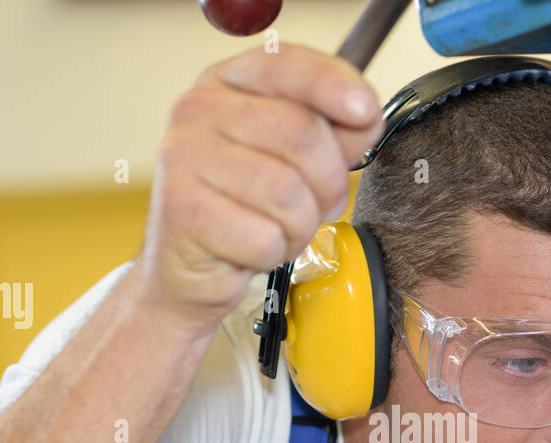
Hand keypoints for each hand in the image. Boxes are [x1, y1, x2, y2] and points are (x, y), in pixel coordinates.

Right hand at [134, 43, 383, 337]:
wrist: (187, 269)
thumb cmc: (243, 208)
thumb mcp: (291, 158)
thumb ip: (331, 130)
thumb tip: (366, 116)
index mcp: (224, 84)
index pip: (287, 65)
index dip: (334, 85)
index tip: (366, 112)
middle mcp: (197, 112)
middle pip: (301, 133)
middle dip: (328, 181)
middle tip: (318, 204)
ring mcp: (183, 159)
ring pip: (288, 192)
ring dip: (301, 225)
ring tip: (280, 228)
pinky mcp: (183, 211)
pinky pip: (266, 237)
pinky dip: (275, 252)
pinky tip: (254, 249)